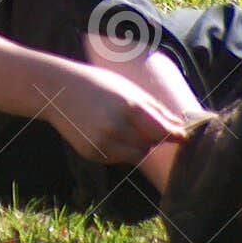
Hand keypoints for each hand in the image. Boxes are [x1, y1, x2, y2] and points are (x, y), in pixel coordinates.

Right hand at [39, 65, 188, 164]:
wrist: (57, 90)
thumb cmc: (97, 84)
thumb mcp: (128, 89)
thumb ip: (156, 110)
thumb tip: (181, 128)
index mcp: (129, 107)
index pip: (163, 131)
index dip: (175, 135)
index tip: (184, 137)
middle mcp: (117, 128)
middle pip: (151, 144)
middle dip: (151, 136)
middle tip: (138, 122)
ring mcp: (103, 143)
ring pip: (137, 154)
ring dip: (137, 145)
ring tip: (121, 126)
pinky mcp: (93, 153)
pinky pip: (118, 158)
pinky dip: (119, 149)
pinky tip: (106, 132)